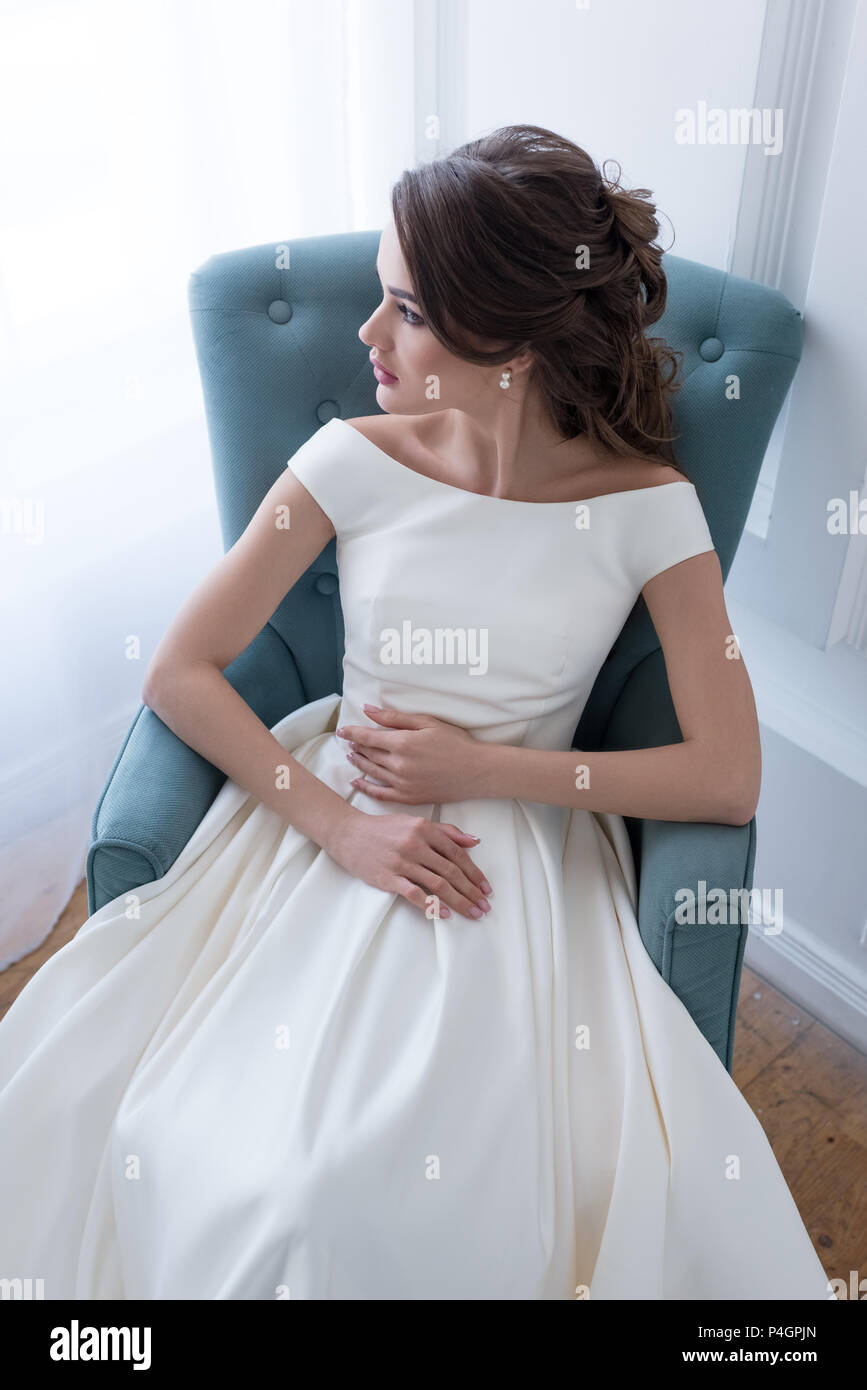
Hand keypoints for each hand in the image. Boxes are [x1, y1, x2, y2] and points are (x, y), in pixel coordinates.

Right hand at [328, 808, 492, 920]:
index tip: (486, 888)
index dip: (474, 872)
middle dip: (471, 891)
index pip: (457, 853)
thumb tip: (475, 842)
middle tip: (484, 906)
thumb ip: (446, 832)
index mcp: (423, 828)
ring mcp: (400, 862)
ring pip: (437, 884)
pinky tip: (444, 914)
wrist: (348, 833)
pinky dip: (431, 905)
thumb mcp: (414, 822)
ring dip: (458, 901)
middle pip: (450, 871)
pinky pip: (414, 894)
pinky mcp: (387, 877)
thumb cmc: (383, 829)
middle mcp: (414, 844)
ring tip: (472, 913)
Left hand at [336, 704, 482, 803]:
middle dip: (357, 746)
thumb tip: (368, 710)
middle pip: (369, 754)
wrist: (476, 771)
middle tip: (349, 740)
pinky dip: (366, 788)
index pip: (368, 737)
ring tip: (352, 756)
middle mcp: (399, 765)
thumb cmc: (456, 743)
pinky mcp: (408, 797)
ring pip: (372, 772)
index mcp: (403, 743)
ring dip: (359, 763)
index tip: (342, 730)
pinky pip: (380, 794)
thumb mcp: (427, 722)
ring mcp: (402, 784)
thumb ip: (394, 718)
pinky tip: (357, 782)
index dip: (352, 732)